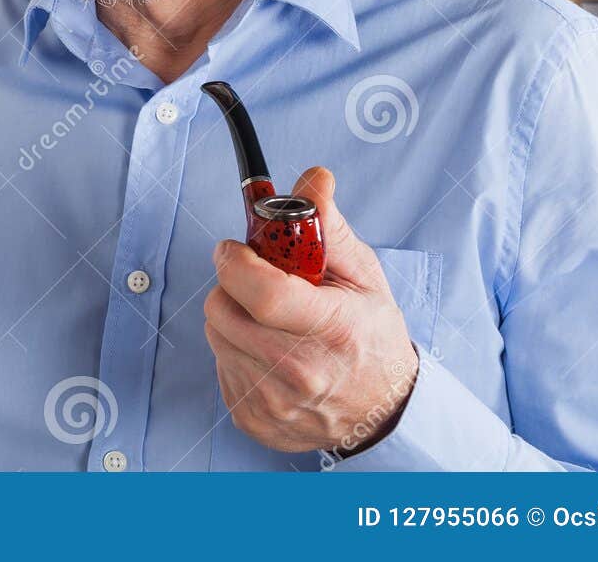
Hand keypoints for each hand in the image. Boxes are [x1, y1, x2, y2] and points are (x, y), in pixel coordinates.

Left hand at [204, 167, 418, 456]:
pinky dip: (235, 352)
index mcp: (330, 329)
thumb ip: (328, 225)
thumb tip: (314, 178)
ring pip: (215, 334)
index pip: (262, 293)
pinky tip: (268, 352)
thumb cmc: (371, 337)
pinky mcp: (251, 419)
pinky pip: (219, 366)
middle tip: (259, 283)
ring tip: (270, 319)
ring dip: (233, 317)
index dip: (236, 262)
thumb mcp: (362, 275)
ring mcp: (272, 402)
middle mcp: (298, 372)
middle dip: (233, 285)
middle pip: (223, 310)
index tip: (235, 249)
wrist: (382, 412)